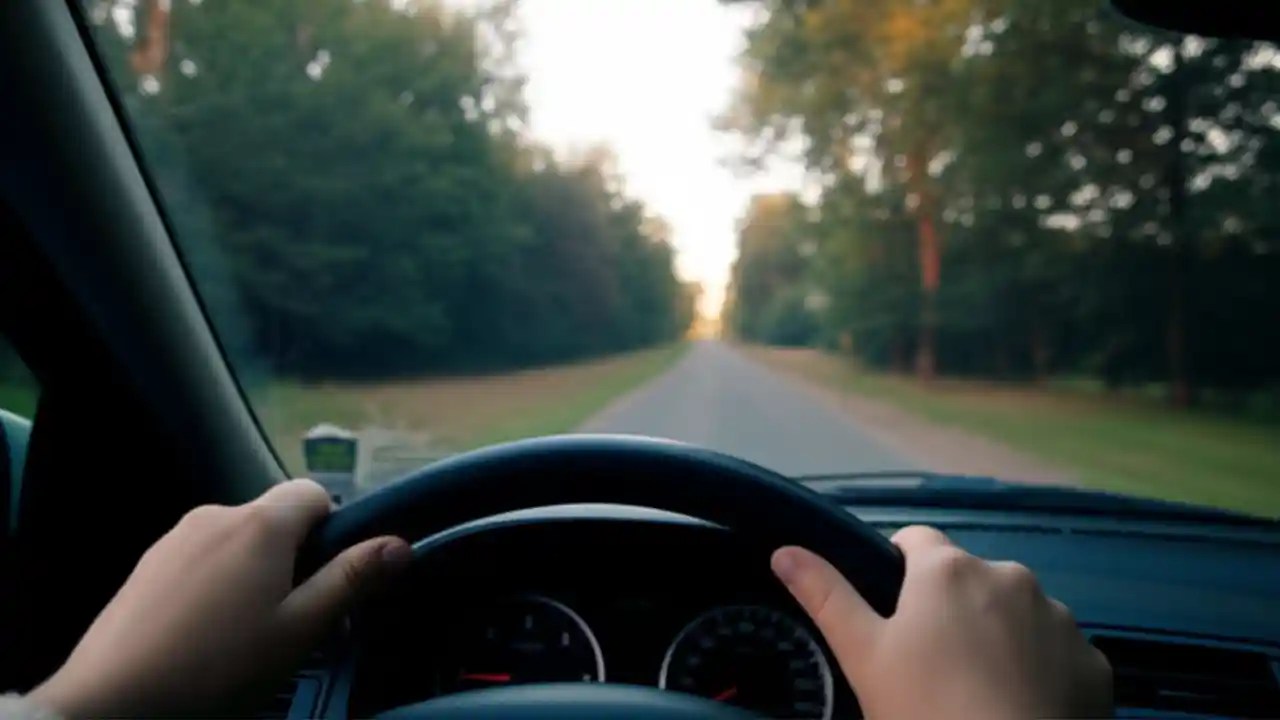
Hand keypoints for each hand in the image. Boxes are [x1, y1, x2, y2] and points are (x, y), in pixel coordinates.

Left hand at [30, 479, 411, 718]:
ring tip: (244, 636)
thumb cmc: (217, 669)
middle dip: (293, 559)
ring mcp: (174, 539)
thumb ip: (351, 581)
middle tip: (292, 621)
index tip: (329, 580)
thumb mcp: (299, 631)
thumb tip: (400, 544)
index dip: (333, 530)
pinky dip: (215, 587)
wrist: (111, 704)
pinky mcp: (146, 566)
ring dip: (253, 575)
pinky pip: (200, 561)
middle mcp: (217, 515)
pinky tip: (204, 637)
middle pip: (274, 519)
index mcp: (261, 524)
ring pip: (237, 542)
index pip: (314, 493)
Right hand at [771, 526, 1111, 719]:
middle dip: (951, 610)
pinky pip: (1057, 652)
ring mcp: (1058, 618)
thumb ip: (826, 595)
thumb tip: (784, 549)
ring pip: (1015, 614)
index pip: (914, 541)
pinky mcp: (1094, 661)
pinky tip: (1021, 706)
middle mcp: (1009, 576)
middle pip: (967, 580)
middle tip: (930, 668)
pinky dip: (1040, 670)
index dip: (898, 575)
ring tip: (978, 692)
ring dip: (998, 636)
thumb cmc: (926, 710)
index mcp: (947, 569)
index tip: (894, 623)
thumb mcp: (863, 656)